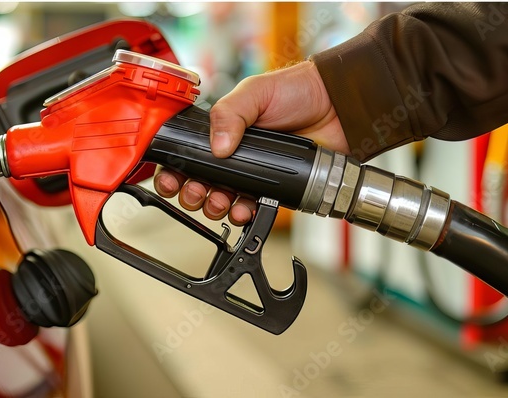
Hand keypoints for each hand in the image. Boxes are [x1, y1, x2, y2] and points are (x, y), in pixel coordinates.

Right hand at [153, 61, 348, 224]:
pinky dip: (242, 214)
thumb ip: (230, 114)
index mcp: (221, 131)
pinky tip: (243, 209)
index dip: (174, 170)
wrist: (337, 106)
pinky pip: (251, 209)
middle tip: (196, 193)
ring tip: (220, 202)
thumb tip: (217, 147)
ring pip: (221, 201)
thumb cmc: (297, 91)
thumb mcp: (255, 92)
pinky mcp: (273, 190)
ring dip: (214, 207)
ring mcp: (252, 174)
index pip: (188, 155)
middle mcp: (233, 155)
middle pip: (199, 184)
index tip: (170, 179)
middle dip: (192, 194)